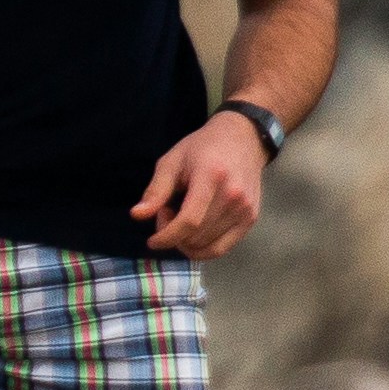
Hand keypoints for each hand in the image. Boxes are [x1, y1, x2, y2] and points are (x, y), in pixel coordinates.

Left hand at [130, 114, 268, 260]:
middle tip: (168, 212)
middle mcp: (233, 195)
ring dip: (187, 241)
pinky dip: (203, 249)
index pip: (189, 221)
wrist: (242, 140)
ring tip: (183, 217)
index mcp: (211, 177)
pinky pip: (222, 248)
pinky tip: (194, 232)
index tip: (152, 241)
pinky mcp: (251, 218)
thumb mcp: (172, 161)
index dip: (167, 236)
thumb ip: (156, 190)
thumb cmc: (202, 148)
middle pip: (196, 236)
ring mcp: (245, 209)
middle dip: (174, 234)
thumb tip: (137, 215)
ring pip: (207, 246)